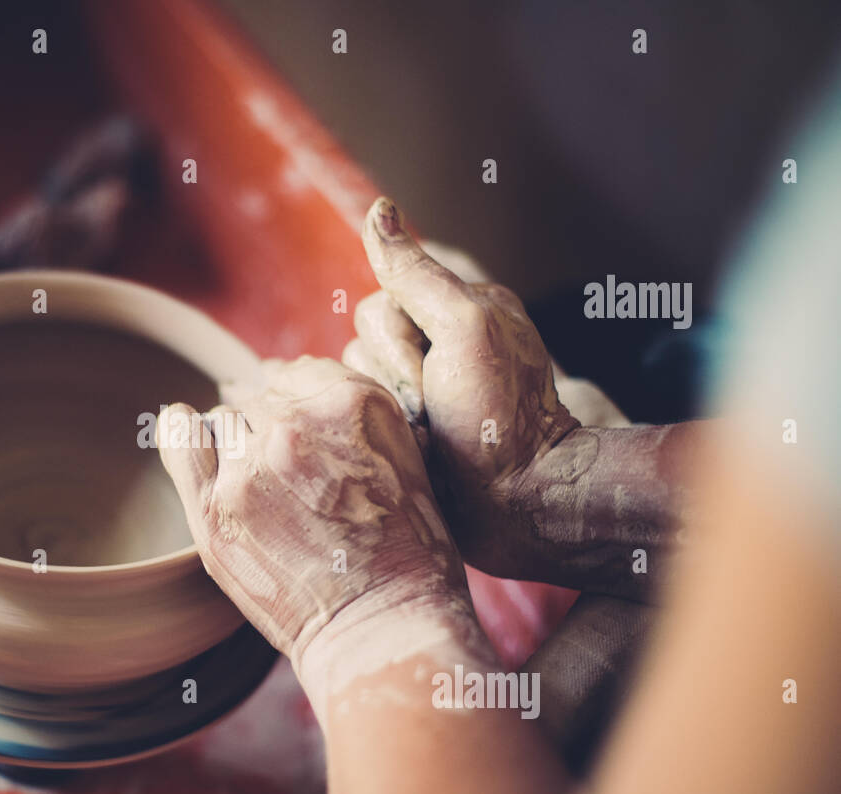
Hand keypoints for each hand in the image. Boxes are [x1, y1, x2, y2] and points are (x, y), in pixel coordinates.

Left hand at [157, 357, 478, 709]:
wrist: (381, 627)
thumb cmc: (408, 554)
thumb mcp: (405, 460)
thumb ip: (353, 420)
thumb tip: (301, 389)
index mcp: (353, 402)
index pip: (301, 374)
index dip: (300, 404)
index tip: (304, 438)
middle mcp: (296, 423)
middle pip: (261, 399)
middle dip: (271, 432)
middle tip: (289, 483)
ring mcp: (249, 465)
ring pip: (223, 421)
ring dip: (236, 448)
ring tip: (261, 493)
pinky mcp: (212, 507)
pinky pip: (178, 436)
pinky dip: (184, 437)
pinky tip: (196, 450)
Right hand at [343, 197, 580, 577]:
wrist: (518, 503)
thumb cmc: (500, 419)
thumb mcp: (463, 331)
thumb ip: (416, 274)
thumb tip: (378, 209)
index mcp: (455, 311)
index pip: (378, 306)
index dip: (397, 346)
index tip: (438, 376)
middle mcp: (433, 345)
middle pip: (361, 346)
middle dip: (393, 384)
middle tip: (434, 413)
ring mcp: (418, 391)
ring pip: (355, 384)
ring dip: (388, 414)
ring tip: (428, 437)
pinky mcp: (405, 430)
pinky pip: (359, 418)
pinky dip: (381, 436)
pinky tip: (413, 451)